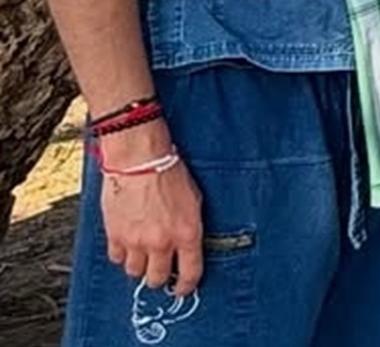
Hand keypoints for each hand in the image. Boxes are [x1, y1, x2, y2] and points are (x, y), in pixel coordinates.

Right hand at [97, 124, 202, 294]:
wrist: (139, 160)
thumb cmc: (168, 173)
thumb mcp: (193, 200)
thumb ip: (189, 227)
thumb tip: (187, 245)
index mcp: (187, 233)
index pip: (190, 272)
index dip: (187, 286)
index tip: (183, 289)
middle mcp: (162, 242)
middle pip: (158, 279)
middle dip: (161, 278)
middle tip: (160, 270)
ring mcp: (136, 241)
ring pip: (135, 272)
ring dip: (139, 266)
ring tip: (142, 253)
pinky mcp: (115, 235)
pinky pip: (116, 258)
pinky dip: (122, 254)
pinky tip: (127, 243)